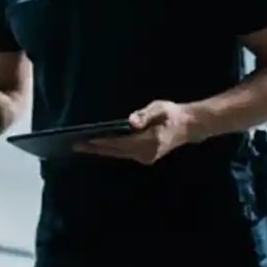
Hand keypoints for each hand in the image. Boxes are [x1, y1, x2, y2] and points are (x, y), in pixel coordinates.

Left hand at [74, 100, 195, 164]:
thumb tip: (131, 122)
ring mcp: (146, 157)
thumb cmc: (173, 114)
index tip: (85, 141)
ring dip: (102, 150)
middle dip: (96, 148)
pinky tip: (101, 145)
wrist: (190, 126)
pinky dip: (112, 149)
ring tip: (84, 145)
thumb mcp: (160, 109)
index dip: (102, 142)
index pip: (119, 143)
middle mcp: (145, 153)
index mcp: (148, 142)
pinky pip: (124, 153)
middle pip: (115, 151)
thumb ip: (144, 115)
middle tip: (76, 145)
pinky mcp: (146, 157)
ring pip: (119, 154)